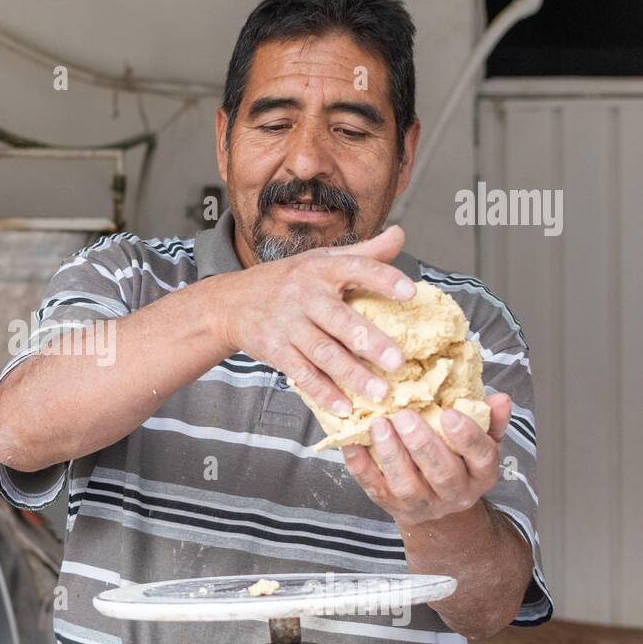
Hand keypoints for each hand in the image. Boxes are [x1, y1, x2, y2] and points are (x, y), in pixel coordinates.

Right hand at [216, 225, 415, 416]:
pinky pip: (301, 374)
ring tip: (380, 392)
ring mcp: (287, 325)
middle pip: (339, 320)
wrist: (231, 302)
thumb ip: (362, 252)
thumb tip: (400, 235)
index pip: (355, 268)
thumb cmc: (287, 281)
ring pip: (322, 352)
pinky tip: (344, 408)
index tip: (411, 293)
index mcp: (320, 269)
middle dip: (369, 341)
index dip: (383, 279)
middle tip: (398, 362)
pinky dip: (322, 392)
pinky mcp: (275, 350)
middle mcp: (304, 295)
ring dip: (351, 374)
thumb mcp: (320, 259)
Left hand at [341, 392, 512, 525]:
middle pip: (442, 473)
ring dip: (391, 453)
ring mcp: (421, 503)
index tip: (449, 414)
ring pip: (406, 484)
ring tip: (379, 424)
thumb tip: (499, 398)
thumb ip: (490, 420)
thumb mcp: (481, 442)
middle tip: (405, 415)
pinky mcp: (390, 504)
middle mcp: (454, 493)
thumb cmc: (459, 461)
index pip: (481, 457)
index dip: (467, 437)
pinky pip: (374, 487)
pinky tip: (351, 443)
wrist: (438, 509)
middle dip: (422, 444)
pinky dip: (360, 466)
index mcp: (480, 474)